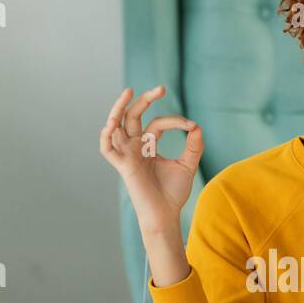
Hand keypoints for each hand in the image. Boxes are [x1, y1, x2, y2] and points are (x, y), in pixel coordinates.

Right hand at [99, 85, 203, 236]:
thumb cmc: (173, 193)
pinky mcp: (123, 166)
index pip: (157, 123)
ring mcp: (127, 155)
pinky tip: (111, 124)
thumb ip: (193, 146)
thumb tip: (197, 126)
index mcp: (148, 145)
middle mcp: (134, 147)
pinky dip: (106, 137)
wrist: (167, 214)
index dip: (175, 121)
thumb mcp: (187, 165)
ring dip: (118, 109)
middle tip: (161, 88)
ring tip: (128, 92)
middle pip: (133, 117)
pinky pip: (107, 149)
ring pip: (115, 126)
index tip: (191, 126)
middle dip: (144, 101)